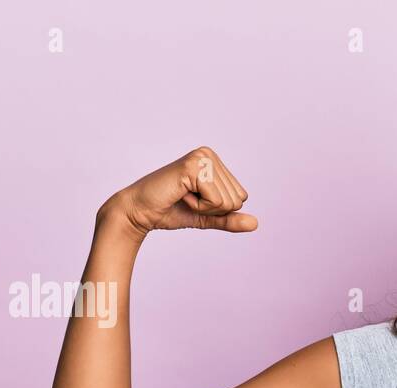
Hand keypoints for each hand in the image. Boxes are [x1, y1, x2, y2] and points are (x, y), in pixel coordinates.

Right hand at [101, 147, 257, 237]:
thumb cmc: (170, 210)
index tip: (194, 200)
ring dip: (204, 207)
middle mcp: (209, 155)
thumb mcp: (207, 216)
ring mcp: (202, 158)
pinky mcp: (193, 166)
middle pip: (237, 200)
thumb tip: (256, 224)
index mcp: (215, 162)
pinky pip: (216, 201)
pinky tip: (180, 194)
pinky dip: (198, 206)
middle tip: (187, 199)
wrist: (140, 212)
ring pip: (228, 201)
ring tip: (182, 195)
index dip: (218, 208)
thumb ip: (229, 219)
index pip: (241, 197)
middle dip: (212, 209)